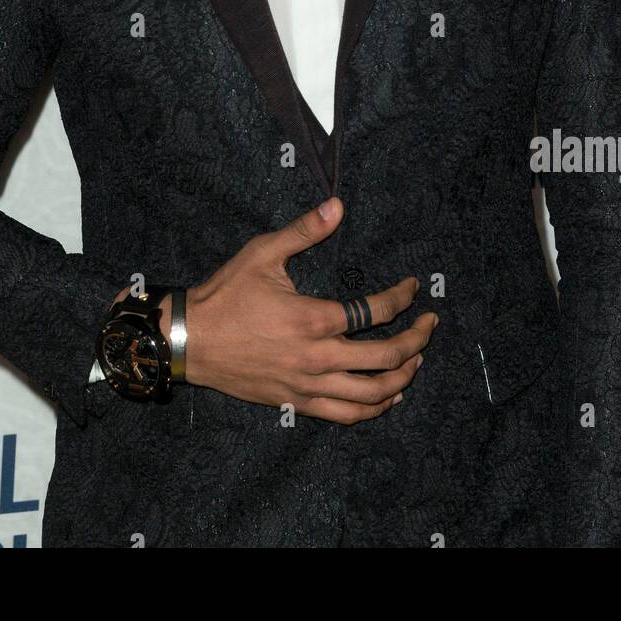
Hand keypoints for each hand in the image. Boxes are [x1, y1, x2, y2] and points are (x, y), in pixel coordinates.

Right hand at [181, 197, 438, 423]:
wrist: (190, 339)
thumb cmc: (226, 294)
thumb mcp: (263, 253)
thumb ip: (304, 230)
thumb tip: (338, 206)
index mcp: (313, 319)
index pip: (374, 312)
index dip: (401, 298)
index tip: (413, 287)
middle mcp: (317, 357)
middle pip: (385, 358)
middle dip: (416, 340)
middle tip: (430, 325)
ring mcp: (307, 385)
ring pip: (371, 394)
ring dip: (402, 377)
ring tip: (417, 360)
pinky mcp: (296, 402)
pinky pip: (345, 414)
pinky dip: (373, 408)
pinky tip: (387, 397)